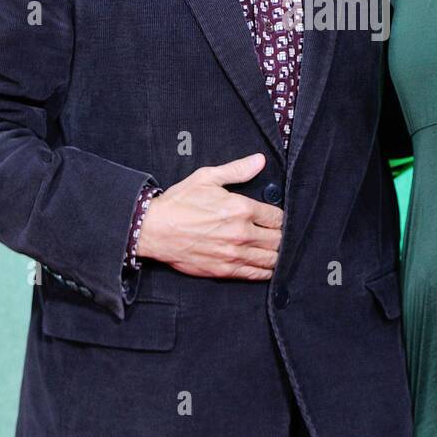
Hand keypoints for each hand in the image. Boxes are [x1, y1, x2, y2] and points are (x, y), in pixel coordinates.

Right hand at [137, 152, 282, 279]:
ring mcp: (234, 254)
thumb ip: (237, 170)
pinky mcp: (225, 270)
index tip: (276, 218)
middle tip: (277, 234)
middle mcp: (241, 233)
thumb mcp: (207, 178)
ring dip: (276, 254)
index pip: (277, 217)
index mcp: (241, 208)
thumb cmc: (179, 202)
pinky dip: (265, 271)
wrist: (155, 230)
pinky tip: (266, 266)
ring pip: (271, 259)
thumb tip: (259, 161)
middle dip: (280, 236)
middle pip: (278, 239)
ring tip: (274, 250)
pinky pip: (256, 274)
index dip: (280, 218)